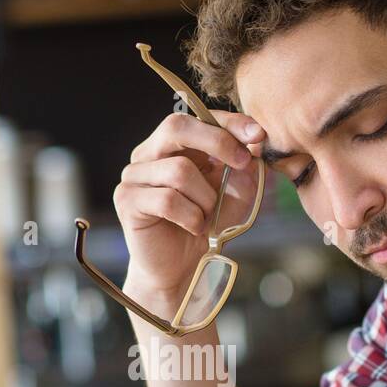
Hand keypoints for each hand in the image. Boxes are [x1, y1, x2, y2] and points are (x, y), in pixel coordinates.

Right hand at [114, 109, 264, 304]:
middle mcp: (149, 153)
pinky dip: (191, 216)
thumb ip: (244, 172)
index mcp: (174, 145)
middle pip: (177, 127)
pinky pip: (167, 199)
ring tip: (206, 217)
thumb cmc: (204, 227)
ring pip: (179, 170)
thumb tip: (252, 149)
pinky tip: (193, 227)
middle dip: (217, 142)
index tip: (259, 134)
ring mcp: (134, 175)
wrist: (180, 269)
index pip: (199, 118)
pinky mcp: (127, 200)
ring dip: (205, 198)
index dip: (230, 122)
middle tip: (242, 164)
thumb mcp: (234, 197)